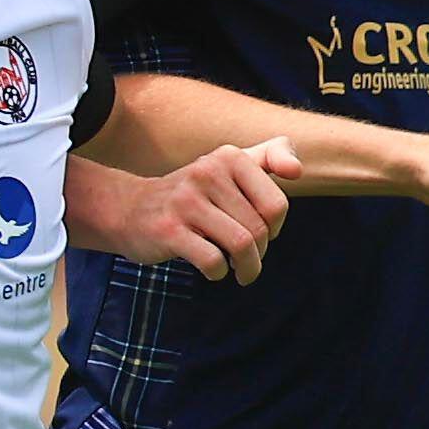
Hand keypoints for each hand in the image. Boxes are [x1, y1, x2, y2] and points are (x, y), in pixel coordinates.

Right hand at [122, 140, 299, 283]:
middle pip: (259, 229)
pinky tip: (213, 269)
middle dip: (260, 253)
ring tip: (241, 272)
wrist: (130, 208)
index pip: (277, 205)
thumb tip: (297, 171)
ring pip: (240, 245)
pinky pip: (213, 261)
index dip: (275, 228)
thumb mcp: (228, 165)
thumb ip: (270, 156)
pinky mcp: (169, 230)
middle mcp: (207, 172)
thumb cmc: (193, 194)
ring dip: (247, 268)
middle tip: (249, 259)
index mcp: (229, 157)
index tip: (263, 233)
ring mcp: (186, 201)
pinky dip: (219, 272)